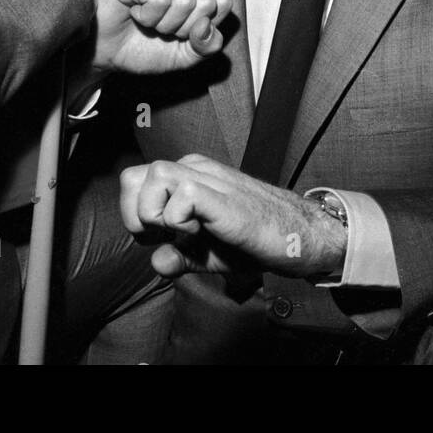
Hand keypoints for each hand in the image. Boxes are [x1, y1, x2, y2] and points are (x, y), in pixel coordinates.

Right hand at [93, 0, 230, 75]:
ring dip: (163, 24)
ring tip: (146, 21)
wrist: (105, 55)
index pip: (223, 1)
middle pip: (206, 3)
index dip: (202, 27)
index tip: (180, 33)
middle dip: (182, 28)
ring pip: (184, 2)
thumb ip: (207, 46)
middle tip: (159, 28)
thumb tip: (206, 25)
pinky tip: (134, 13)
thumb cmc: (143, 49)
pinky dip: (147, 17)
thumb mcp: (185, 56)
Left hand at [119, 153, 347, 279]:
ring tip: (184, 233)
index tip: (157, 238)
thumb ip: (179, 257)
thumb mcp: (208, 254)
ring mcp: (211, 180)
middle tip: (165, 236)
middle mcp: (196, 170)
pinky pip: (185, 195)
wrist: (299, 237)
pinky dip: (181, 221)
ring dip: (157, 214)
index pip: (133, 181)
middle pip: (134, 176)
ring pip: (155, 174)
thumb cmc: (256, 240)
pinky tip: (201, 233)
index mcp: (189, 177)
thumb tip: (156, 262)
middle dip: (137, 215)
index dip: (133, 215)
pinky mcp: (225, 198)